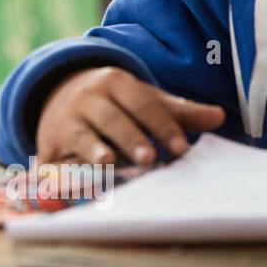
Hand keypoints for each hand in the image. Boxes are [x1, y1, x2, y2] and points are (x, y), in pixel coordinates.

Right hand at [36, 66, 226, 165]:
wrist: (56, 92)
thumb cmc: (114, 103)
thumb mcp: (142, 99)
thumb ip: (177, 111)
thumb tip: (218, 117)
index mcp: (113, 82)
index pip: (142, 103)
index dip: (163, 125)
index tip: (182, 149)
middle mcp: (86, 98)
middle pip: (111, 118)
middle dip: (130, 137)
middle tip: (148, 158)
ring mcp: (65, 120)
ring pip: (81, 136)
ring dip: (94, 150)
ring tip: (109, 162)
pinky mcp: (48, 144)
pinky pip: (56, 160)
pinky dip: (63, 172)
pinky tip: (76, 184)